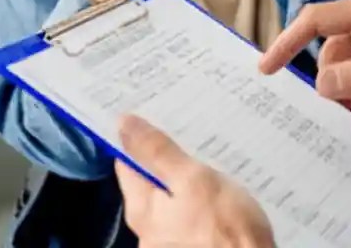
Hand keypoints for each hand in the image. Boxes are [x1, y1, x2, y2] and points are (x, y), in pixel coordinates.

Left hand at [115, 115, 274, 247]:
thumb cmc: (226, 230)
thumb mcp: (194, 180)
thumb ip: (158, 152)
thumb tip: (124, 124)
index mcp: (142, 210)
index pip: (128, 163)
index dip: (139, 138)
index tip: (157, 115)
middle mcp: (148, 230)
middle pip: (151, 182)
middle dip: (169, 159)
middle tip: (194, 133)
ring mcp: (171, 241)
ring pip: (174, 198)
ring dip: (190, 180)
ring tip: (216, 158)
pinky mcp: (194, 246)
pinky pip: (193, 215)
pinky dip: (203, 200)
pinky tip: (224, 191)